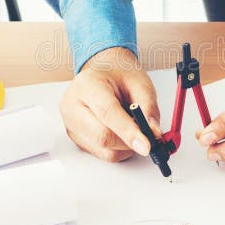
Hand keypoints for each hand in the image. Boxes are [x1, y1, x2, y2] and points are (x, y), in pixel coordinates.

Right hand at [60, 47, 160, 161]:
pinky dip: (118, 149)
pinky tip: (121, 132)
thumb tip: (153, 133)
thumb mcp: (140, 83)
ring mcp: (71, 124)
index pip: (107, 113)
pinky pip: (101, 153)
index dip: (128, 132)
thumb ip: (148, 107)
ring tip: (132, 127)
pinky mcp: (76, 138)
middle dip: (128, 141)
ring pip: (103, 150)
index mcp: (87, 85)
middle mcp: (72, 106)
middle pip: (101, 136)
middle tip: (147, 136)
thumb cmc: (118, 75)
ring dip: (125, 146)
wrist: (102, 71)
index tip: (146, 145)